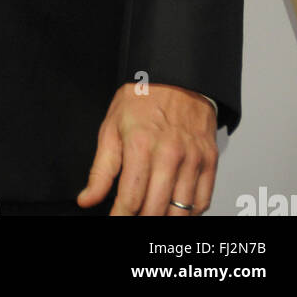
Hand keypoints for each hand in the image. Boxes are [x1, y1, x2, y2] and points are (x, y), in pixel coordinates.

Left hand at [76, 82, 217, 215]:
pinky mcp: (209, 161)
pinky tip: (175, 209)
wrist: (176, 76)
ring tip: (151, 214)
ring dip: (164, 218)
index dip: (120, 217)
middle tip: (132, 217)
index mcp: (140, 144)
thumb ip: (101, 168)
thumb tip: (87, 199)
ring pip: (180, 211)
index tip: (115, 220)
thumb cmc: (142, 99)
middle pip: (155, 209)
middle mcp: (169, 154)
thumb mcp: (111, 127)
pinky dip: (189, 213)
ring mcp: (192, 159)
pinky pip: (202, 202)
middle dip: (140, 220)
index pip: (130, 198)